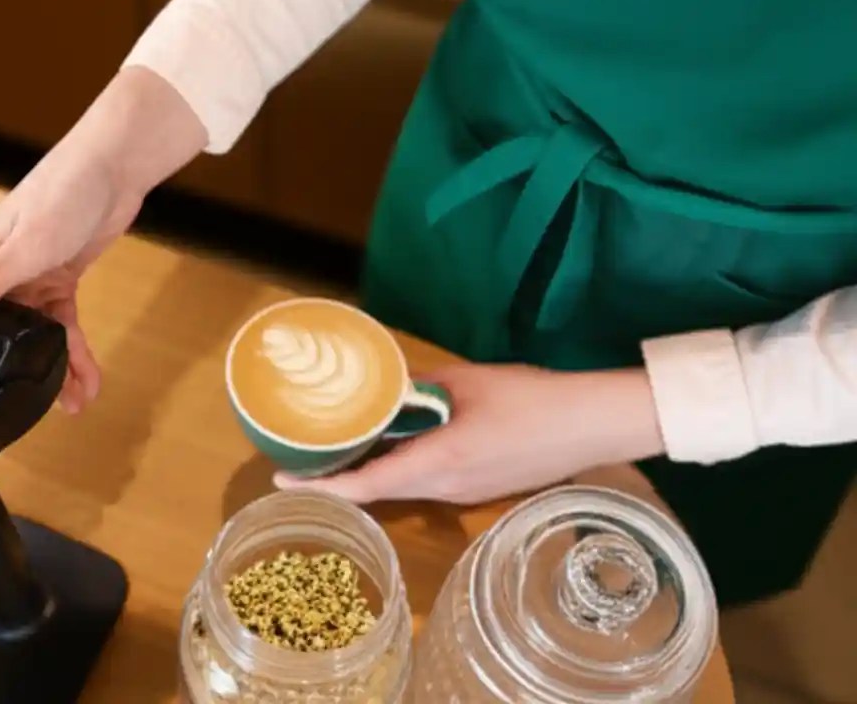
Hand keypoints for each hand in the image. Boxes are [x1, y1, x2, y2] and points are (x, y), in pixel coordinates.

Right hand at [0, 67, 205, 413]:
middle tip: (40, 407)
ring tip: (73, 403)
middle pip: (6, 332)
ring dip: (57, 367)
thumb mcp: (28, 241)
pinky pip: (63, 323)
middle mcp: (1, 271)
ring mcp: (32, 276)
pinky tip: (87, 375)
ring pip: (38, 334)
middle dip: (23, 370)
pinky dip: (76, 349)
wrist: (117, 168)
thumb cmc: (67, 188)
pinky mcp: (60, 278)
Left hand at [275, 364, 666, 504]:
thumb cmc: (531, 397)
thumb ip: (419, 388)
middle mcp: (444, 488)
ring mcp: (463, 494)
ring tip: (339, 445)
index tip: (284, 477)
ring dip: (370, 472)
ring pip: (403, 487)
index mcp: (438, 463)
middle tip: (305, 453)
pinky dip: (400, 468)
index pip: (366, 486)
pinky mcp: (479, 489)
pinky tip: (393, 444)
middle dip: (339, 476)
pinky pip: (427, 482)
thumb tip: (385, 387)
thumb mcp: (467, 381)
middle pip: (378, 491)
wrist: (592, 424)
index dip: (322, 485)